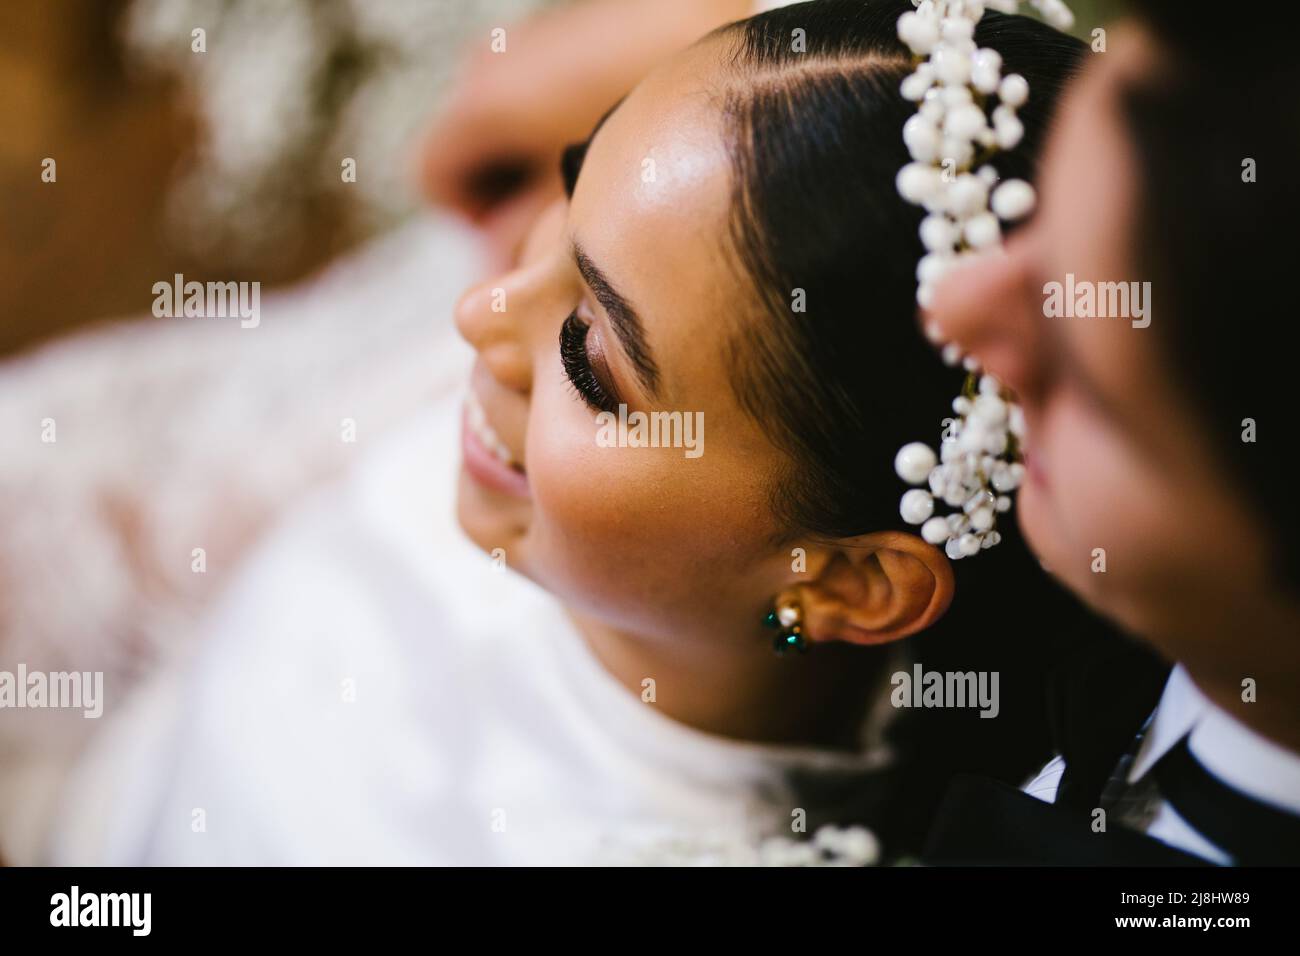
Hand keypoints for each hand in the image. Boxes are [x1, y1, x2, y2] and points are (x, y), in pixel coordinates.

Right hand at [418, 0, 750, 268]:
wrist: (720, 23)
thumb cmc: (652, 130)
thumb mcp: (581, 208)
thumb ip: (525, 245)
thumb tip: (499, 273)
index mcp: (481, 105)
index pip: (432, 176)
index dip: (473, 221)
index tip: (521, 244)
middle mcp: (489, 66)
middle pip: (470, 148)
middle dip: (507, 195)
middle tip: (566, 228)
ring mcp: (525, 43)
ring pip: (507, 123)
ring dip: (536, 163)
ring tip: (601, 189)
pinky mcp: (563, 34)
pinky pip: (538, 93)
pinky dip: (559, 127)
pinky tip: (621, 149)